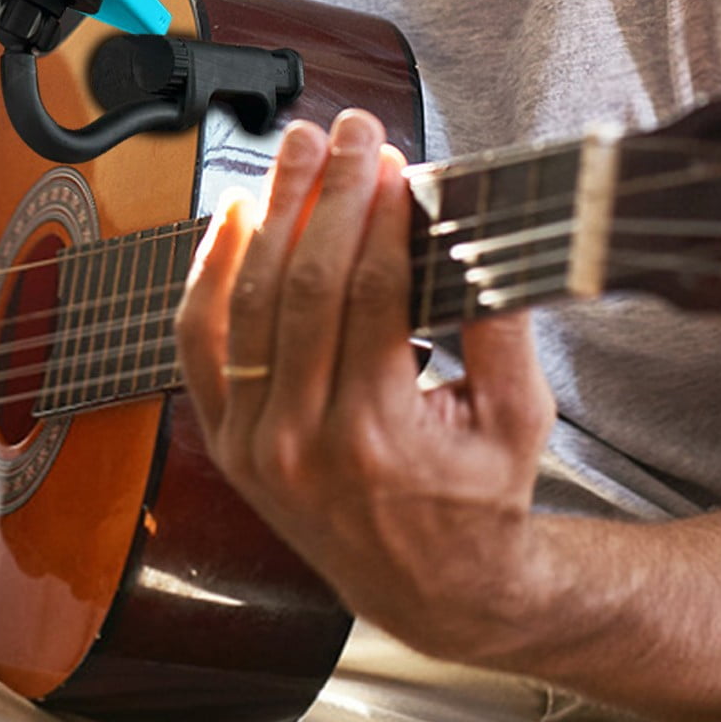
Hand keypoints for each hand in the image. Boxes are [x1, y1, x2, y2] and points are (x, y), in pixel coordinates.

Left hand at [177, 110, 555, 658]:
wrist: (430, 590)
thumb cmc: (479, 499)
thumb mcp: (518, 419)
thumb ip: (500, 326)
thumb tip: (475, 231)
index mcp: (377, 438)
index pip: (370, 294)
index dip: (380, 216)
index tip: (391, 161)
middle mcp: (300, 442)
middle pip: (307, 285)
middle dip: (329, 193)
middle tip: (349, 131)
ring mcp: (252, 442)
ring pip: (250, 301)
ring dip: (275, 212)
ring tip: (297, 150)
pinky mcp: (226, 438)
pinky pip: (201, 343)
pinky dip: (210, 274)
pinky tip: (233, 215)